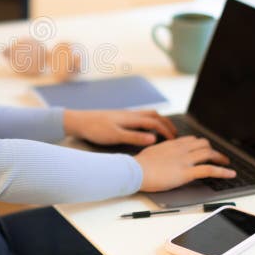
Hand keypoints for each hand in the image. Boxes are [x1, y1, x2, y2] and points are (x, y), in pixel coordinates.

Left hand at [62, 109, 176, 145]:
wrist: (79, 121)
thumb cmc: (96, 129)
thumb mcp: (116, 136)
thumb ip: (135, 138)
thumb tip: (154, 139)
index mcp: (131, 118)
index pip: (155, 122)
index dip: (167, 131)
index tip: (175, 141)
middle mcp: (130, 114)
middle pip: (154, 115)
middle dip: (166, 123)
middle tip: (175, 134)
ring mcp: (125, 114)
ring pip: (147, 114)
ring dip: (158, 120)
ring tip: (164, 130)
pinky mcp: (119, 116)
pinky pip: (140, 116)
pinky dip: (149, 120)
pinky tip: (145, 128)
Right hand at [134, 136, 235, 191]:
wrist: (135, 171)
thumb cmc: (139, 165)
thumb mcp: (151, 153)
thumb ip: (160, 152)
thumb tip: (161, 156)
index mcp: (171, 145)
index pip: (192, 140)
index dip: (200, 145)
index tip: (204, 149)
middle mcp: (181, 149)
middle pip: (203, 144)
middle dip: (213, 150)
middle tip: (218, 157)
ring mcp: (185, 160)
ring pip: (209, 154)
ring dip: (221, 158)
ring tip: (227, 164)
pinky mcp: (187, 172)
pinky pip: (210, 170)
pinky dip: (223, 171)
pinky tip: (230, 174)